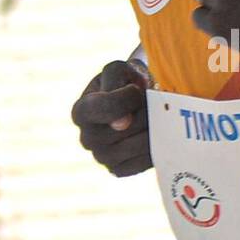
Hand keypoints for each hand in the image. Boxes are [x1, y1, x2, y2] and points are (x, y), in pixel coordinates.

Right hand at [71, 59, 152, 176]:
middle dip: (146, 110)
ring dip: (156, 126)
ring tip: (153, 116)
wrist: (135, 100)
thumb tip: (121, 125)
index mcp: (81, 112)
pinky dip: (158, 145)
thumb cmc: (124, 81)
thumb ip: (115, 82)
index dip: (129, 97)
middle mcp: (87, 139)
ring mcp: (102, 158)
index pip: (108, 108)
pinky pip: (146, 161)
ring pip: (142, 144)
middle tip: (148, 102)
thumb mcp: (118, 68)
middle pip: (130, 126)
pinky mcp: (119, 171)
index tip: (136, 89)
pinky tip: (154, 133)